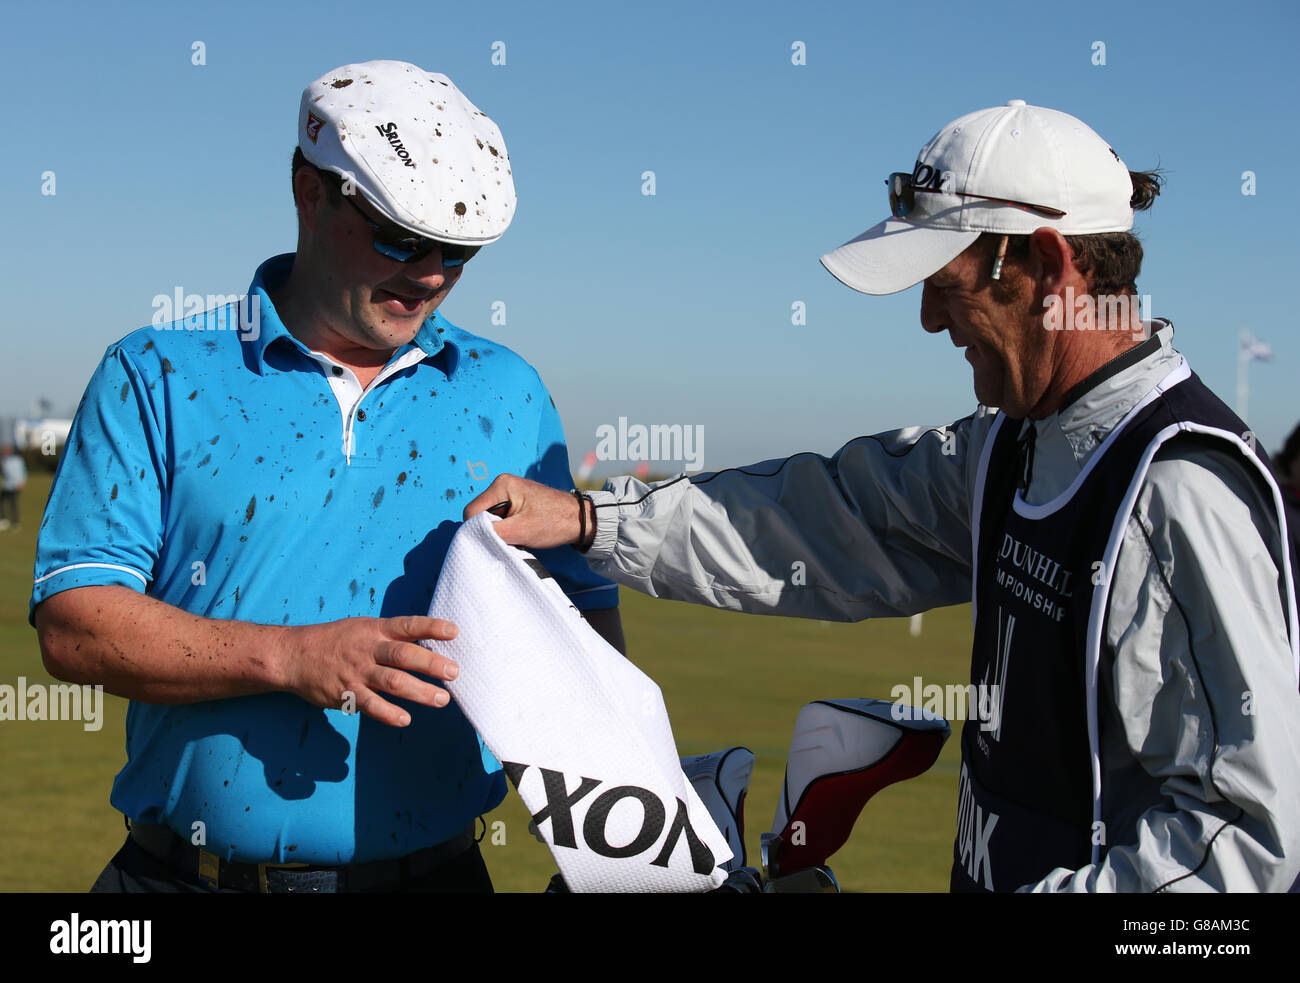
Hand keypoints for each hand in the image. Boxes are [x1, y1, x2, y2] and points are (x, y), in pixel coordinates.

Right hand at [276, 615, 459, 726]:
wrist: (295, 655)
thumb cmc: (337, 641)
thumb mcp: (363, 628)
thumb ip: (391, 636)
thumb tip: (428, 643)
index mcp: (375, 630)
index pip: (407, 625)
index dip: (431, 627)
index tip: (454, 632)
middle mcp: (368, 649)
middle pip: (404, 655)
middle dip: (431, 664)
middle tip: (454, 672)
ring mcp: (357, 672)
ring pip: (392, 682)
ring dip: (420, 692)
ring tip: (442, 700)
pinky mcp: (346, 693)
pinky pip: (370, 705)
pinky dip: (389, 714)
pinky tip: (405, 719)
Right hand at [464, 474, 591, 548]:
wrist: (580, 520)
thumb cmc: (554, 522)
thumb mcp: (521, 530)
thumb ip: (493, 532)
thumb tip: (470, 536)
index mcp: (501, 485)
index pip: (471, 511)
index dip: (478, 529)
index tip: (497, 539)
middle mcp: (502, 485)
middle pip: (480, 514)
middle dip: (491, 530)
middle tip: (511, 538)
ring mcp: (509, 493)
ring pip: (490, 518)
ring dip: (500, 531)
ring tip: (518, 535)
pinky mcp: (516, 502)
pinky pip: (501, 518)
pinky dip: (507, 529)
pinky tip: (521, 533)